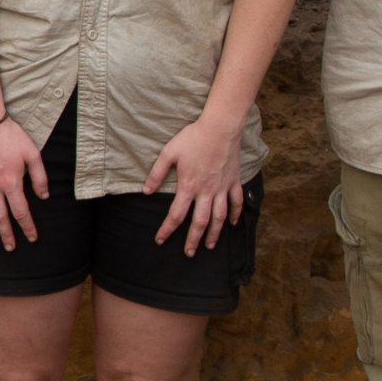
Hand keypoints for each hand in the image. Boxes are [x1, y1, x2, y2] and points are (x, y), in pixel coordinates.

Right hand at [0, 116, 48, 249]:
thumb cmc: (11, 136)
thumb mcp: (32, 153)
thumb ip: (39, 177)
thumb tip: (44, 196)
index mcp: (11, 182)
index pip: (21, 212)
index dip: (27, 227)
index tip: (32, 237)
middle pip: (0, 217)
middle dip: (6, 235)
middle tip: (10, 248)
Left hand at [145, 112, 248, 253]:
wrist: (220, 127)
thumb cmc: (193, 138)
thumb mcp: (168, 153)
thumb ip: (156, 173)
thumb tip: (146, 191)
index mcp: (188, 186)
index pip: (176, 214)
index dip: (167, 229)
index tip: (160, 240)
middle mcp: (207, 191)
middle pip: (200, 222)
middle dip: (193, 240)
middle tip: (189, 253)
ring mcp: (222, 187)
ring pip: (219, 217)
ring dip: (214, 233)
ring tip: (209, 245)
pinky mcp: (234, 181)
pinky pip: (235, 202)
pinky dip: (234, 214)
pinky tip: (231, 224)